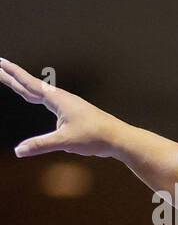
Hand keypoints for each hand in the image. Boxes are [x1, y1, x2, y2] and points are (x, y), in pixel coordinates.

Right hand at [1, 57, 128, 158]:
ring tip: (11, 79)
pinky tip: (36, 99)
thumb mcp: (65, 141)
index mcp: (57, 99)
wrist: (119, 138)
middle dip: (12, 76)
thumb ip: (41, 145)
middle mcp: (61, 99)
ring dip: (23, 86)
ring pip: (39, 93)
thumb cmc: (95, 136)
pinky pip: (47, 102)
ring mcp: (66, 105)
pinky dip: (36, 97)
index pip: (28, 84)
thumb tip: (19, 151)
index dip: (12, 73)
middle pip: (30, 85)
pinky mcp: (71, 113)